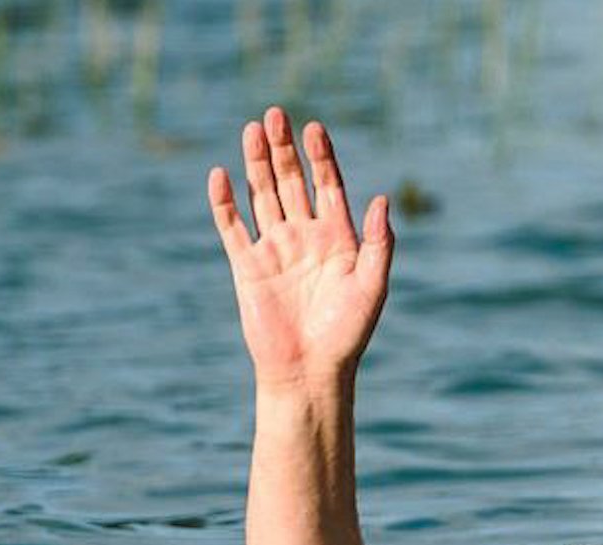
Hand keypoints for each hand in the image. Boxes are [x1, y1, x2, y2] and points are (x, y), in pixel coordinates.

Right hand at [208, 107, 392, 391]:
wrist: (310, 372)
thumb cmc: (348, 334)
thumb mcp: (372, 286)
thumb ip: (378, 242)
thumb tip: (382, 199)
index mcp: (338, 238)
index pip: (328, 185)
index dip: (321, 156)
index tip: (314, 127)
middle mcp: (305, 237)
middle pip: (292, 182)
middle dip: (284, 149)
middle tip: (276, 114)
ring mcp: (275, 250)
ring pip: (262, 196)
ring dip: (257, 164)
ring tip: (252, 129)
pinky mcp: (248, 267)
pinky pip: (232, 228)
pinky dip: (224, 202)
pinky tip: (220, 174)